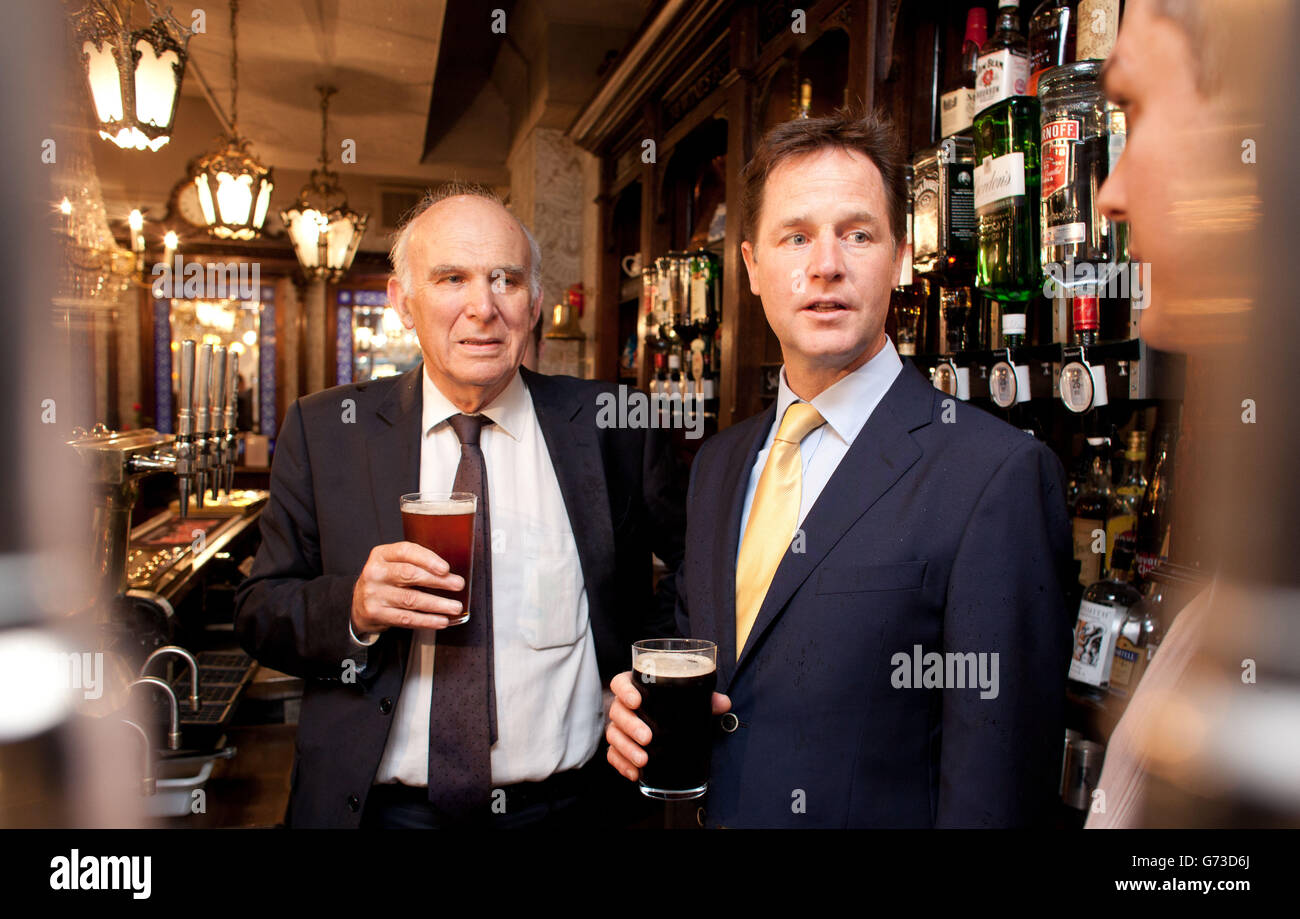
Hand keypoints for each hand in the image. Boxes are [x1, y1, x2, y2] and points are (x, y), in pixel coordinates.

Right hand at [350, 541, 464, 635]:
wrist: (358, 603)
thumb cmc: (385, 580)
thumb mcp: (394, 564)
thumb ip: (416, 563)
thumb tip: (449, 573)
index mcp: (381, 554)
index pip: (406, 551)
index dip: (428, 559)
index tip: (446, 568)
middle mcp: (375, 572)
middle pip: (409, 574)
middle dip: (438, 581)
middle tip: (457, 584)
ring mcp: (374, 594)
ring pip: (411, 599)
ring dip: (437, 604)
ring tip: (454, 607)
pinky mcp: (376, 613)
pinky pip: (406, 618)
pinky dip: (427, 620)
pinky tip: (440, 620)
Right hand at [605, 670, 730, 780]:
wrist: (665, 721)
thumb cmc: (672, 704)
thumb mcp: (687, 699)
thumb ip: (705, 699)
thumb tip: (724, 703)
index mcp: (635, 688)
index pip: (620, 683)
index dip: (624, 691)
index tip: (637, 701)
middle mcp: (622, 707)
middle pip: (617, 712)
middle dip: (631, 726)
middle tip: (648, 737)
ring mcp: (618, 728)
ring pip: (613, 736)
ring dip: (627, 749)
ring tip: (644, 760)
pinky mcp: (618, 747)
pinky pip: (613, 756)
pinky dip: (622, 765)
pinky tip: (635, 774)